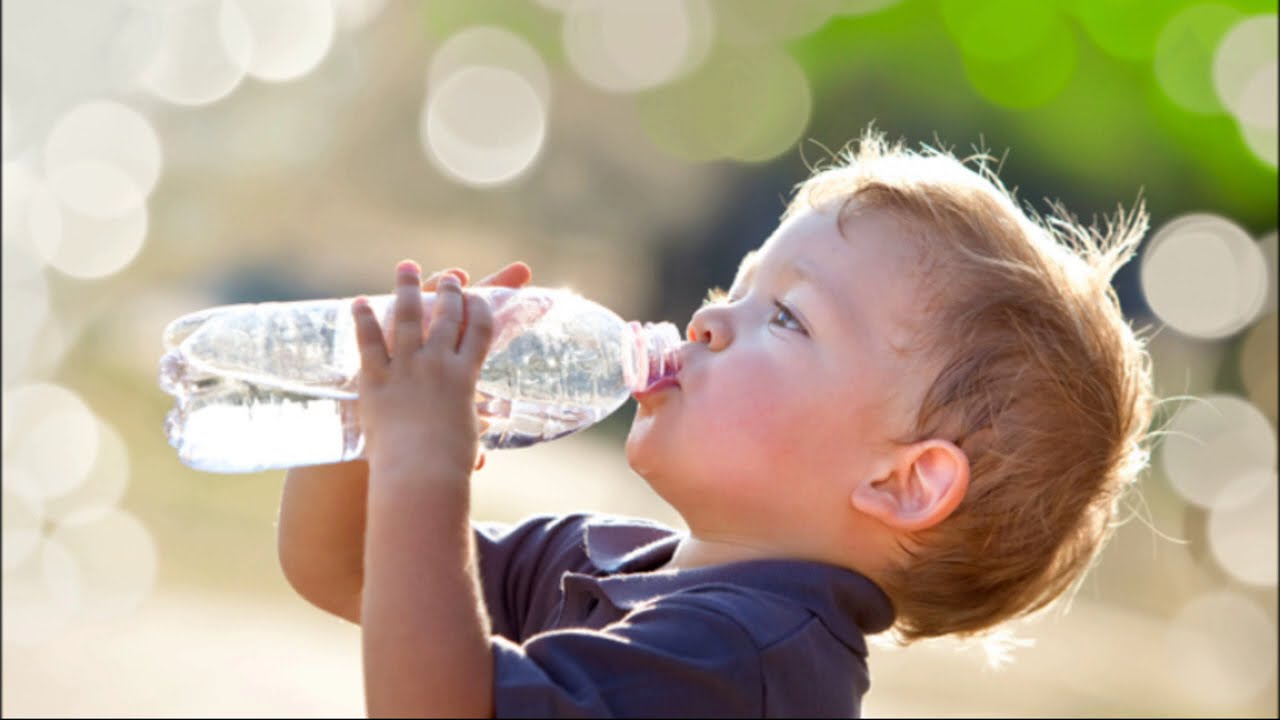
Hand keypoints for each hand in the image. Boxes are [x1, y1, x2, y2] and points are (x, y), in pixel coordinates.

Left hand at [352, 260, 495, 485]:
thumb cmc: (448, 465)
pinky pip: (368, 342)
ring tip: (406, 268)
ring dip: (408, 289)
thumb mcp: (465, 442)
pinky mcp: (375, 379)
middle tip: (450, 277)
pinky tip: (360, 302)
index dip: (481, 308)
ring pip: (408, 317)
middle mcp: (437, 363)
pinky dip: (365, 319)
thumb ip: (467, 438)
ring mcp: (405, 368)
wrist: (419, 473)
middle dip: (449, 291)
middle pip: (446, 315)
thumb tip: (480, 459)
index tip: (479, 296)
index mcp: (465, 376)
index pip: (480, 330)